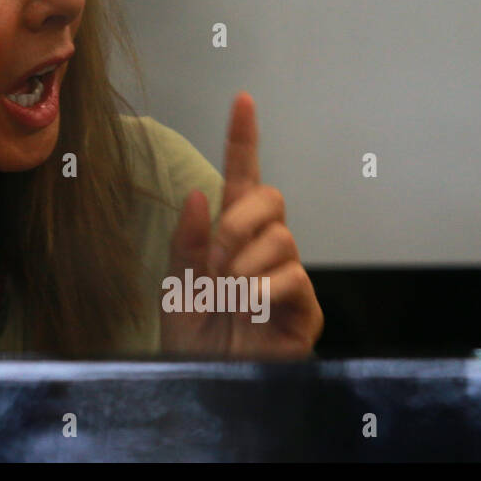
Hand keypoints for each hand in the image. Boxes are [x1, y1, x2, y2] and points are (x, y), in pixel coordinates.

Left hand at [160, 92, 322, 357]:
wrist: (207, 380)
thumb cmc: (193, 336)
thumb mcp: (175, 285)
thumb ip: (187, 240)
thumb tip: (201, 194)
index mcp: (229, 234)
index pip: (241, 177)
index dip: (244, 138)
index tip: (243, 100)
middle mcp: (263, 247)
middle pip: (270, 198)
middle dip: (240, 220)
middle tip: (216, 259)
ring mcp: (287, 274)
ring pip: (281, 238)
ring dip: (246, 262)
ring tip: (228, 294)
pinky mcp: (304, 307)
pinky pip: (292, 277)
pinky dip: (263, 288)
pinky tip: (248, 306)